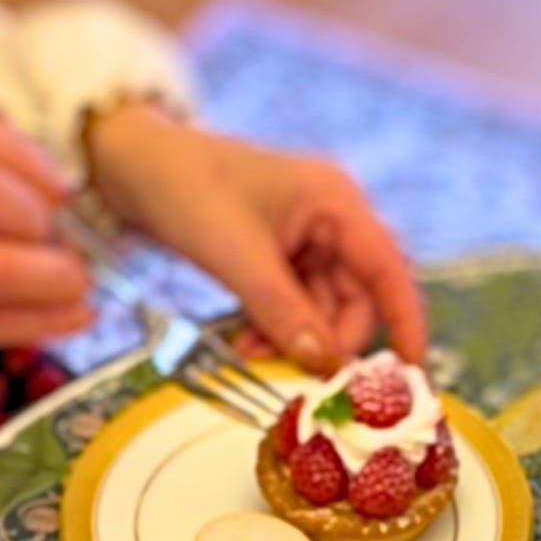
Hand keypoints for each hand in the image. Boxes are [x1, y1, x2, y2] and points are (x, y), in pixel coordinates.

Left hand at [86, 103, 425, 375]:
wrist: (130, 165)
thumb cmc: (185, 187)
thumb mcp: (234, 253)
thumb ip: (281, 310)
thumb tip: (324, 364)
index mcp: (336, 202)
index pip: (389, 271)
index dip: (406, 324)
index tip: (411, 376)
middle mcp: (331, 220)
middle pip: (356, 300)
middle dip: (327, 340)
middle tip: (290, 374)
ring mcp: (305, 239)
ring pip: (323, 310)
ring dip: (295, 340)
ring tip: (250, 354)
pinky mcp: (279, 257)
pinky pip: (294, 307)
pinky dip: (276, 329)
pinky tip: (246, 341)